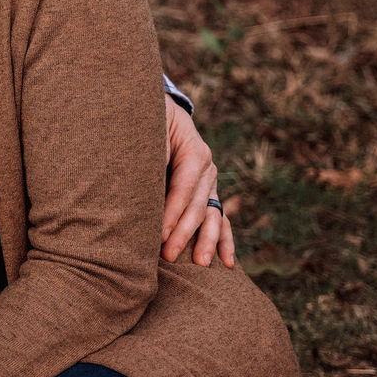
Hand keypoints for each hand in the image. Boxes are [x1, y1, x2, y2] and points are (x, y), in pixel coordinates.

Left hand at [160, 98, 234, 267]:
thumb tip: (150, 171)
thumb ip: (153, 148)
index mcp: (195, 152)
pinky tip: (227, 263)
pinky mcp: (209, 193)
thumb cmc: (149, 120)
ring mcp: (211, 183)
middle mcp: (208, 169)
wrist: (160, 112)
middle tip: (168, 255)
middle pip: (198, 206)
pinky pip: (220, 219)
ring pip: (213, 215)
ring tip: (201, 264)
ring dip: (207, 241)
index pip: (184, 188)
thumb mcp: (150, 125)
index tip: (159, 235)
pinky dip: (224, 240)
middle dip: (184, 233)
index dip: (172, 213)